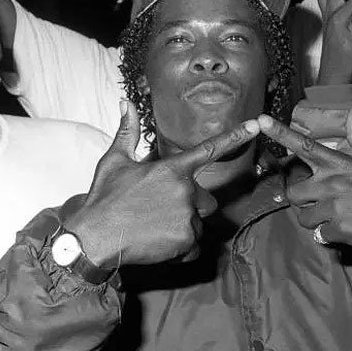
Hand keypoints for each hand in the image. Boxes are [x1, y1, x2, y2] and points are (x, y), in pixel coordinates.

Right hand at [64, 102, 260, 267]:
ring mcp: (187, 217)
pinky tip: (157, 243)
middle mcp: (185, 191)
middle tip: (159, 211)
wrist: (94, 236)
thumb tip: (127, 102)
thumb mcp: (114, 161)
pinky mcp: (186, 241)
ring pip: (198, 223)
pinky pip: (194, 247)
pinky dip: (180, 249)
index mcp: (172, 169)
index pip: (210, 149)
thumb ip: (128, 131)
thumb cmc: (104, 197)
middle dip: (190, 206)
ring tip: (154, 227)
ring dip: (183, 227)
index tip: (257, 125)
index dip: (236, 136)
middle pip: (206, 199)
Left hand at [257, 104, 351, 252]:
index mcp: (339, 163)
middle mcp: (332, 183)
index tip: (260, 121)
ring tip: (341, 217)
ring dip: (318, 221)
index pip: (304, 146)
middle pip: (294, 194)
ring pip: (305, 218)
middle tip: (324, 203)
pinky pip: (321, 235)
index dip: (280, 133)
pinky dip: (332, 236)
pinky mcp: (339, 229)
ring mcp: (334, 206)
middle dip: (304, 202)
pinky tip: (351, 230)